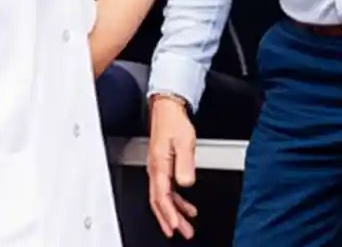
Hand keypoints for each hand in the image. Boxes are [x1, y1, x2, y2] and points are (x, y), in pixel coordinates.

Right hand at [146, 95, 198, 238]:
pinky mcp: (163, 165)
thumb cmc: (174, 122)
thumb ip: (185, 164)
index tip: (176, 227)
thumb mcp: (184, 143)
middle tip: (182, 233)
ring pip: (162, 197)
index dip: (169, 214)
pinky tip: (186, 206)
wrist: (167, 108)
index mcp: (159, 165)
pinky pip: (166, 189)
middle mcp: (155, 169)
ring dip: (173, 213)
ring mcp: (158, 168)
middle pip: (159, 201)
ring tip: (185, 225)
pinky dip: (176, 200)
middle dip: (169, 220)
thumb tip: (186, 183)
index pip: (162, 196)